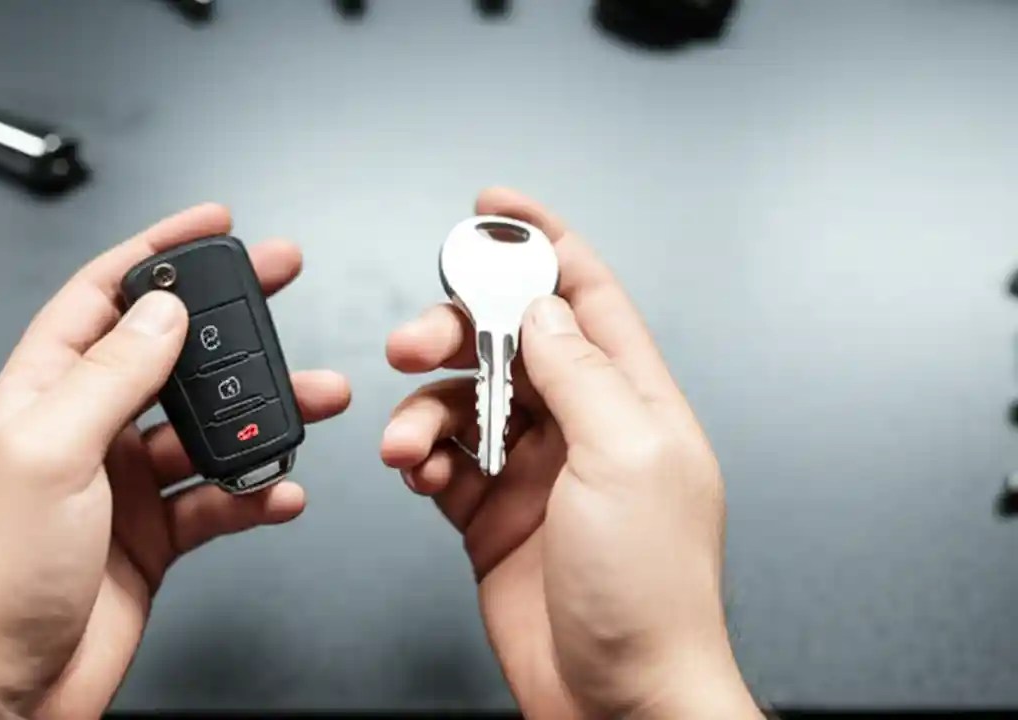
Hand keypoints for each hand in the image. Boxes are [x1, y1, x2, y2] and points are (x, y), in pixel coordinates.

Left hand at [0, 204, 350, 719]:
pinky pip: (219, 498)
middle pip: (171, 351)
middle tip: (283, 284)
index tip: (213, 224)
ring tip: (316, 398)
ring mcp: (122, 481)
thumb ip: (113, 377)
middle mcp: (86, 428)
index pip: (105, 296)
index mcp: (44, 392)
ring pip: (208, 428)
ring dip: (264, 415)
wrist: (6, 683)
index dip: (159, 250)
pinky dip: (256, 493)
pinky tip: (280, 491)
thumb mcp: (52, 453)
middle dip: (231, 319)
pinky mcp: (154, 533)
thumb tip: (163, 314)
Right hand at [382, 188, 758, 718]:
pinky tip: (415, 472)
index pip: (586, 292)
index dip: (540, 241)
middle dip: (454, 330)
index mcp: (633, 399)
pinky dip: (417, 456)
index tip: (493, 206)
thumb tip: (543, 308)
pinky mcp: (489, 512)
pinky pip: (439, 459)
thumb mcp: (625, 461)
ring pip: (460, 400)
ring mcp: (534, 469)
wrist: (618, 700)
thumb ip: (580, 374)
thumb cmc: (651, 597)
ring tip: (408, 443)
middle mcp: (582, 425)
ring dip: (422, 410)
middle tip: (416, 342)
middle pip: (507, 341)